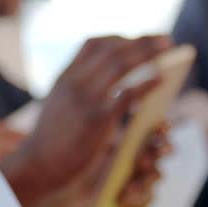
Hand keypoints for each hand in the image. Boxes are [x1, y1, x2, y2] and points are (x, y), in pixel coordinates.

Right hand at [0, 35, 172, 206]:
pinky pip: (128, 94)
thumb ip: (77, 90)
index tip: (136, 41)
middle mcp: (75, 82)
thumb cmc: (51, 141)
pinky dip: (147, 83)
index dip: (118, 38)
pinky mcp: (98, 118)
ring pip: (121, 64)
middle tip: (165, 39)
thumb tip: (103, 83)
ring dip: (148, 53)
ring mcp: (86, 99)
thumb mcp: (58, 105)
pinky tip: (161, 80)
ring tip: (168, 48)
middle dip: (142, 41)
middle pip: (112, 48)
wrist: (39, 165)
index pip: (92, 43)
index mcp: (65, 77)